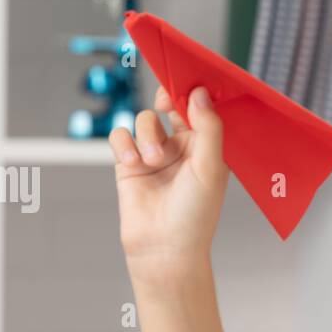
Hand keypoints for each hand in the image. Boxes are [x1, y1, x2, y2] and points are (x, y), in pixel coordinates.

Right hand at [110, 85, 230, 284]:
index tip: (189, 83)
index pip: (201, 108)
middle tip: (166, 100)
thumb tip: (200, 92)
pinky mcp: (130, 163)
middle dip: (167, 97)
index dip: (195, 92)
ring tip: (153, 160)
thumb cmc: (195, 214)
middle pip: (171, 105)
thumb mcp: (210, 168)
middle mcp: (182, 147)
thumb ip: (208, 128)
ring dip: (147, 134)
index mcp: (207, 147)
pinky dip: (125, 145)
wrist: (163, 248)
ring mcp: (155, 154)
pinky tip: (134, 164)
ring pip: (145, 120)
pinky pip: (121, 136)